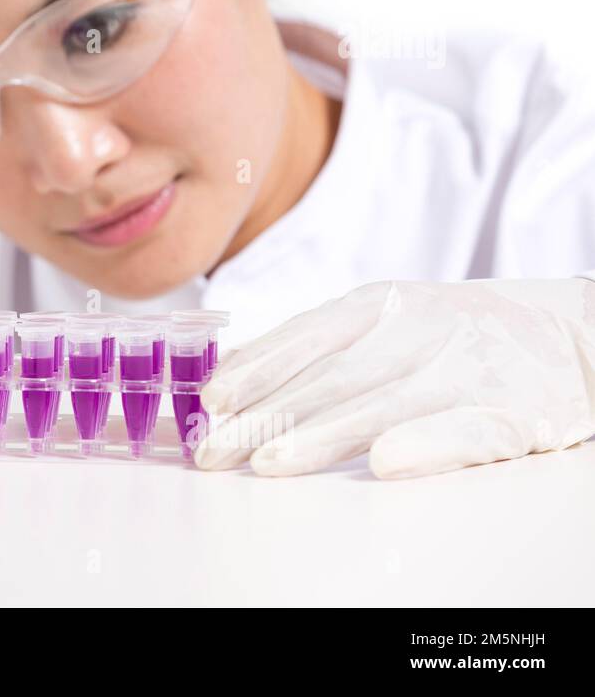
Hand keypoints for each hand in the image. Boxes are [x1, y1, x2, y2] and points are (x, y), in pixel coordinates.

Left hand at [194, 278, 594, 477]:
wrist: (562, 332)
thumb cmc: (447, 332)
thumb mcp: (381, 318)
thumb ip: (314, 344)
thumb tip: (229, 372)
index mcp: (378, 303)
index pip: (305, 337)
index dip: (256, 368)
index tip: (210, 400)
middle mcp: (416, 329)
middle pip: (331, 377)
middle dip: (265, 416)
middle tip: (215, 451)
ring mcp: (464, 369)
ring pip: (384, 404)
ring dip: (321, 435)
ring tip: (269, 463)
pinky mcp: (511, 412)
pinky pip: (465, 431)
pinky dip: (425, 446)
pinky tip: (384, 464)